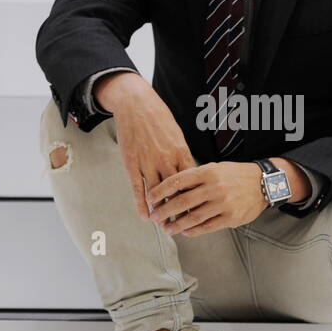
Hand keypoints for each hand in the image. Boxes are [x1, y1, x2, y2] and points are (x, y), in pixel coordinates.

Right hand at [97, 72, 197, 218]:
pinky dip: (141, 203)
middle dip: (181, 210)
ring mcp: (148, 162)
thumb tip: (192, 171)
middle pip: (177, 191)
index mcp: (180, 151)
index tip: (199, 211)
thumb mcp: (177, 134)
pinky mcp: (132, 163)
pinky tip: (145, 215)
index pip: (191, 181)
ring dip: (162, 211)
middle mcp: (166, 159)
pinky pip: (138, 188)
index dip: (195, 198)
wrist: (136, 105)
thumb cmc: (158, 118)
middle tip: (185, 225)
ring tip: (166, 225)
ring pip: (157, 193)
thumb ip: (183, 154)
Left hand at [145, 162, 268, 236]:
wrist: (263, 183)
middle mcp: (214, 187)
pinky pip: (208, 226)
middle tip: (154, 217)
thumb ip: (195, 177)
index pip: (178, 181)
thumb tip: (172, 188)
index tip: (150, 198)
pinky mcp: (231, 218)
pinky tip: (186, 232)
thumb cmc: (235, 175)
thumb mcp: (215, 168)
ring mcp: (223, 204)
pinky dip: (195, 230)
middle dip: (165, 210)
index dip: (161, 190)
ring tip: (167, 229)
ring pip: (194, 217)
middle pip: (183, 201)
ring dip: (177, 225)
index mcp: (208, 172)